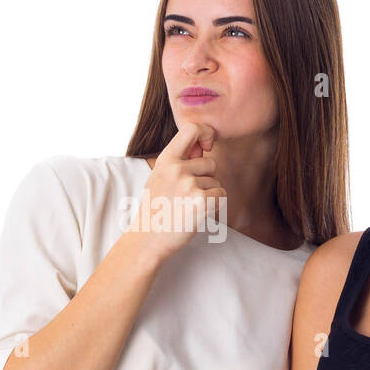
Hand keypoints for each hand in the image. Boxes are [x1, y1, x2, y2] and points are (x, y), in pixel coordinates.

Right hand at [127, 122, 225, 261]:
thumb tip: (203, 147)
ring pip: (216, 182)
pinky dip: (215, 205)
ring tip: (187, 206)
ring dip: (208, 194)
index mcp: (165, 160)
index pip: (191, 129)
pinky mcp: (202, 202)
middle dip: (206, 178)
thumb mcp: (159, 177)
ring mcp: (189, 185)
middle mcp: (177, 169)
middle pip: (210, 163)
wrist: (148, 239)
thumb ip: (179, 160)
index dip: (205, 133)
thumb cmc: (156, 209)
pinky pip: (222, 195)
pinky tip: (197, 213)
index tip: (207, 145)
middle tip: (186, 196)